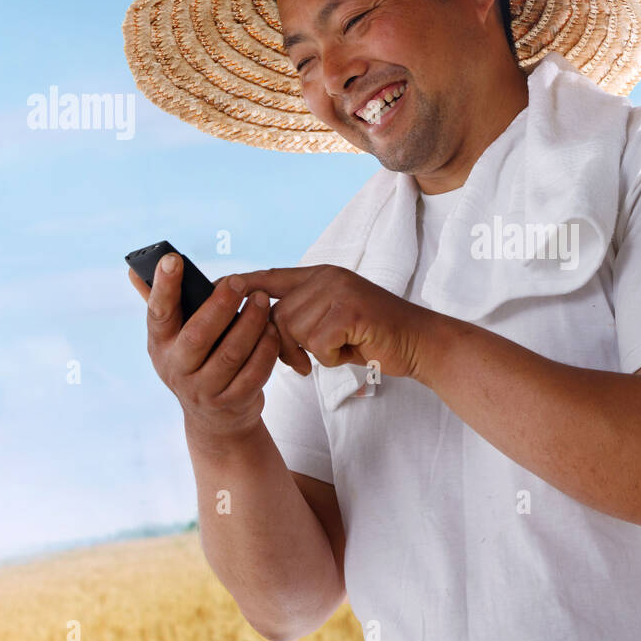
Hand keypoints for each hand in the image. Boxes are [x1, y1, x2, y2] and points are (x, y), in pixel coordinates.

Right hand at [127, 254, 280, 438]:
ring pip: (231, 353)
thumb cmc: (195, 363)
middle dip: (221, 305)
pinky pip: (254, 372)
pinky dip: (266, 348)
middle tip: (239, 281)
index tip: (174, 259)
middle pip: (198, 334)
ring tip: (263, 300)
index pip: (158, 313)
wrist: (215, 420)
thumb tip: (134, 270)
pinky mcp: (232, 402)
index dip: (165, 286)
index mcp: (161, 345)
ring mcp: (204, 390)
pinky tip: (272, 330)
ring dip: (251, 323)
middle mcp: (177, 369)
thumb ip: (161, 304)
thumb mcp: (173, 340)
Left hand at [225, 265, 437, 382]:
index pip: (271, 276)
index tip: (218, 287)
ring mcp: (339, 291)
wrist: (421, 343)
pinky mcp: (349, 311)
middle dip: (283, 345)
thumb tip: (268, 329)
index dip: (244, 284)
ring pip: (295, 330)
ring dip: (312, 352)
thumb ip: (305, 316)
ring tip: (339, 351)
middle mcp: (328, 277)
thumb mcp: (335, 320)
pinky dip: (331, 357)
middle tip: (301, 364)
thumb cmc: (378, 337)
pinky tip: (352, 351)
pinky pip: (317, 343)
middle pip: (276, 314)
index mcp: (322, 276)